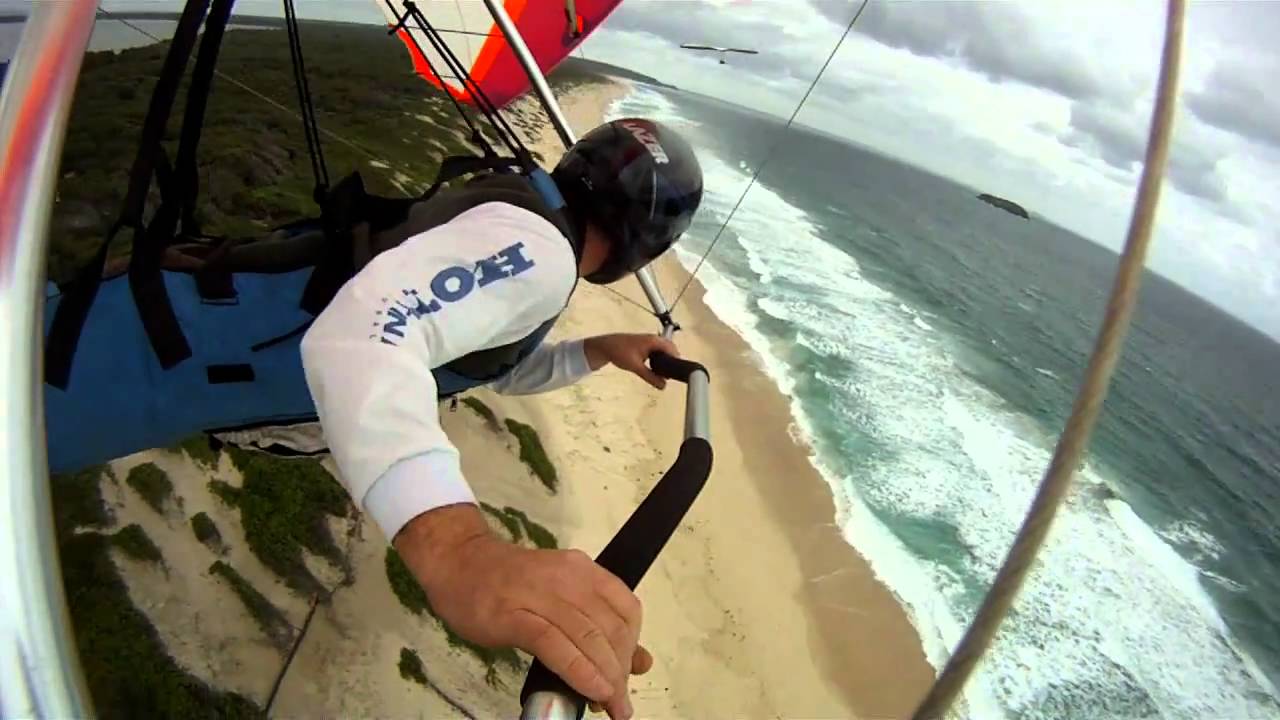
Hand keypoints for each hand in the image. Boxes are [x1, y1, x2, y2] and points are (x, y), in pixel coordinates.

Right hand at [395, 505, 648, 719]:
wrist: (458, 562)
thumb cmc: (509, 582)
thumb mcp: (561, 597)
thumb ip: (598, 625)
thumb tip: (641, 662)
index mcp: (584, 571)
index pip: (627, 610)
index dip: (633, 648)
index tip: (627, 677)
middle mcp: (568, 578)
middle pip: (610, 630)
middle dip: (620, 672)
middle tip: (619, 704)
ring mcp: (540, 595)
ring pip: (587, 638)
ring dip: (605, 678)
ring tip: (611, 707)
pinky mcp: (513, 615)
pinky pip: (554, 644)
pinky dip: (578, 670)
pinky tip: (590, 690)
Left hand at [584, 333, 679, 388]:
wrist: (606, 346)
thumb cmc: (620, 352)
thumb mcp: (636, 367)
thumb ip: (650, 377)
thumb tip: (663, 386)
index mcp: (654, 341)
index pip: (673, 350)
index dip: (677, 361)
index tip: (676, 373)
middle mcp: (654, 339)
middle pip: (671, 350)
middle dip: (672, 362)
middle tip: (669, 376)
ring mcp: (650, 341)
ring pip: (664, 351)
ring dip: (666, 361)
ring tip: (663, 374)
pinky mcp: (646, 345)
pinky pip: (658, 351)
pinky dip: (659, 359)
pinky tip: (655, 369)